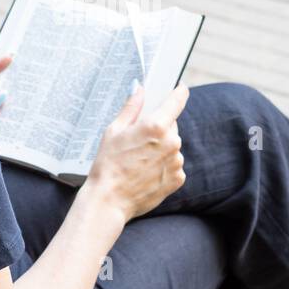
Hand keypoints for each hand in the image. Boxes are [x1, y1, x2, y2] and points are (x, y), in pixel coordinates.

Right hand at [84, 83, 189, 222]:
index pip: (176, 100)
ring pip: (172, 146)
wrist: (109, 200)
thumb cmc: (108, 164)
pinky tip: (146, 172)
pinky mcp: (178, 178)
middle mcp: (172, 142)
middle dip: (158, 128)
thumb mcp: (114, 130)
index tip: (180, 88)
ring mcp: (176, 161)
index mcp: (156, 126)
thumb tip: (139, 89)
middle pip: (171, 125)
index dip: (179, 92)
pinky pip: (173, 165)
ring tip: (139, 160)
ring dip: (161, 149)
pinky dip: (163, 166)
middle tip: (138, 140)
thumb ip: (131, 107)